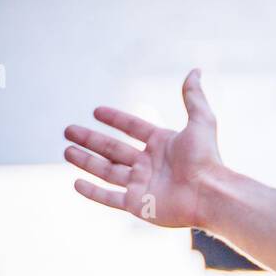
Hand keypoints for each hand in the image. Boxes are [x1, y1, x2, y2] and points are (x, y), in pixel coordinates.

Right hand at [63, 68, 223, 227]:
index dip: (115, 119)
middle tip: (68, 130)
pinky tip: (76, 183)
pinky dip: (92, 192)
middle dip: (90, 140)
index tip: (96, 111)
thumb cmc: (206, 158)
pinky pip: (109, 198)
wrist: (209, 194)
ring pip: (106, 171)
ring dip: (86, 161)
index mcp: (162, 144)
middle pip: (113, 149)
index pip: (133, 128)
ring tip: (66, 151)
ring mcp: (141, 185)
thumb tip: (195, 70)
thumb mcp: (201, 121)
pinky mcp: (137, 205)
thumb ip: (194, 97)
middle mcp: (150, 164)